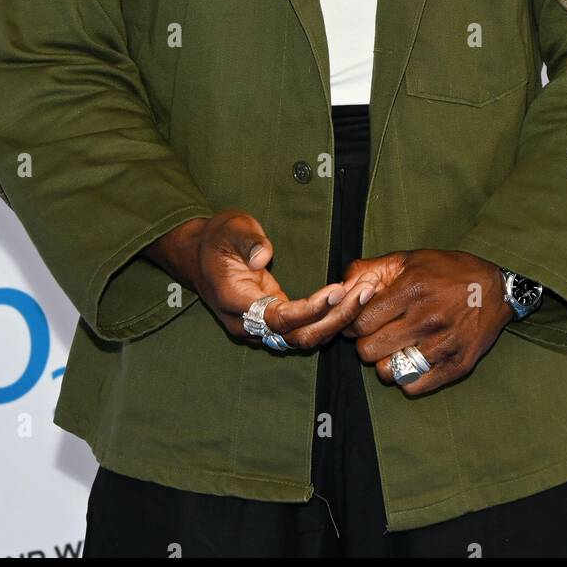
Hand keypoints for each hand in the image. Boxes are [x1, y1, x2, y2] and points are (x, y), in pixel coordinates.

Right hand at [146, 209, 380, 348]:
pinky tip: (354, 297)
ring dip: (339, 319)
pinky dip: (331, 317)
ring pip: (306, 337)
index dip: (311, 309)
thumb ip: (247, 241)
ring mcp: (262, 327)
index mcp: (236, 302)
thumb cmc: (217, 238)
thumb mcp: (230, 228)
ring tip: (367, 291)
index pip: (279, 318)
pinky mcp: (275, 322)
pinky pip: (306, 328)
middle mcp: (249, 324)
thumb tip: (263, 256)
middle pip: (299, 336)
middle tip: (366, 290)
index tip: (338, 291)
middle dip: (336, 317)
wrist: (199, 254)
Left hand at [338, 250, 514, 395]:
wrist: (497, 288)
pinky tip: (411, 361)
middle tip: (377, 335)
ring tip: (394, 350)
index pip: (360, 322)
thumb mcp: (408, 259)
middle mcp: (426, 319)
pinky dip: (406, 378)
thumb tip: (340, 286)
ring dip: (385, 363)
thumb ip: (370, 269)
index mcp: (411, 290)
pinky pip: (413, 386)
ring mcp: (442, 345)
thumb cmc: (448, 271)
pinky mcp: (456, 365)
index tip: (361, 322)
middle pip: (369, 350)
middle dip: (366, 344)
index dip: (353, 324)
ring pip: (387, 372)